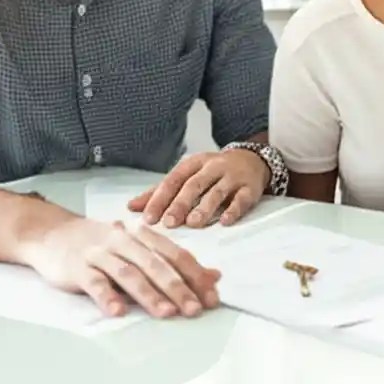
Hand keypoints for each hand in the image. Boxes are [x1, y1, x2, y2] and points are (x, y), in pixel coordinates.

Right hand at [21, 217, 221, 317]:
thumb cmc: (101, 244)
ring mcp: (100, 253)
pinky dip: (107, 296)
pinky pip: (94, 282)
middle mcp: (125, 241)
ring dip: (149, 294)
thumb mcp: (138, 248)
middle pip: (156, 264)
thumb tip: (214, 277)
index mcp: (143, 237)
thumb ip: (174, 263)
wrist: (51, 233)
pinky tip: (117, 312)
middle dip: (178, 287)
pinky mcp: (78, 267)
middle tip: (195, 309)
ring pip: (128, 273)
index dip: (196, 275)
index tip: (212, 297)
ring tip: (166, 313)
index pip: (176, 254)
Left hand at [128, 149, 269, 227]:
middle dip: (181, 204)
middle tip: (169, 223)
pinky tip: (225, 221)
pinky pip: (242, 199)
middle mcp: (212, 168)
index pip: (173, 180)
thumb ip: (160, 192)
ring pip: (217, 191)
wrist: (252, 159)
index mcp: (193, 164)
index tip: (148, 218)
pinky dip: (234, 210)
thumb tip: (131, 207)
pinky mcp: (250, 188)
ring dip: (205, 207)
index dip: (160, 198)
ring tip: (194, 223)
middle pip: (194, 185)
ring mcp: (233, 177)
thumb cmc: (213, 172)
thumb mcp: (187, 175)